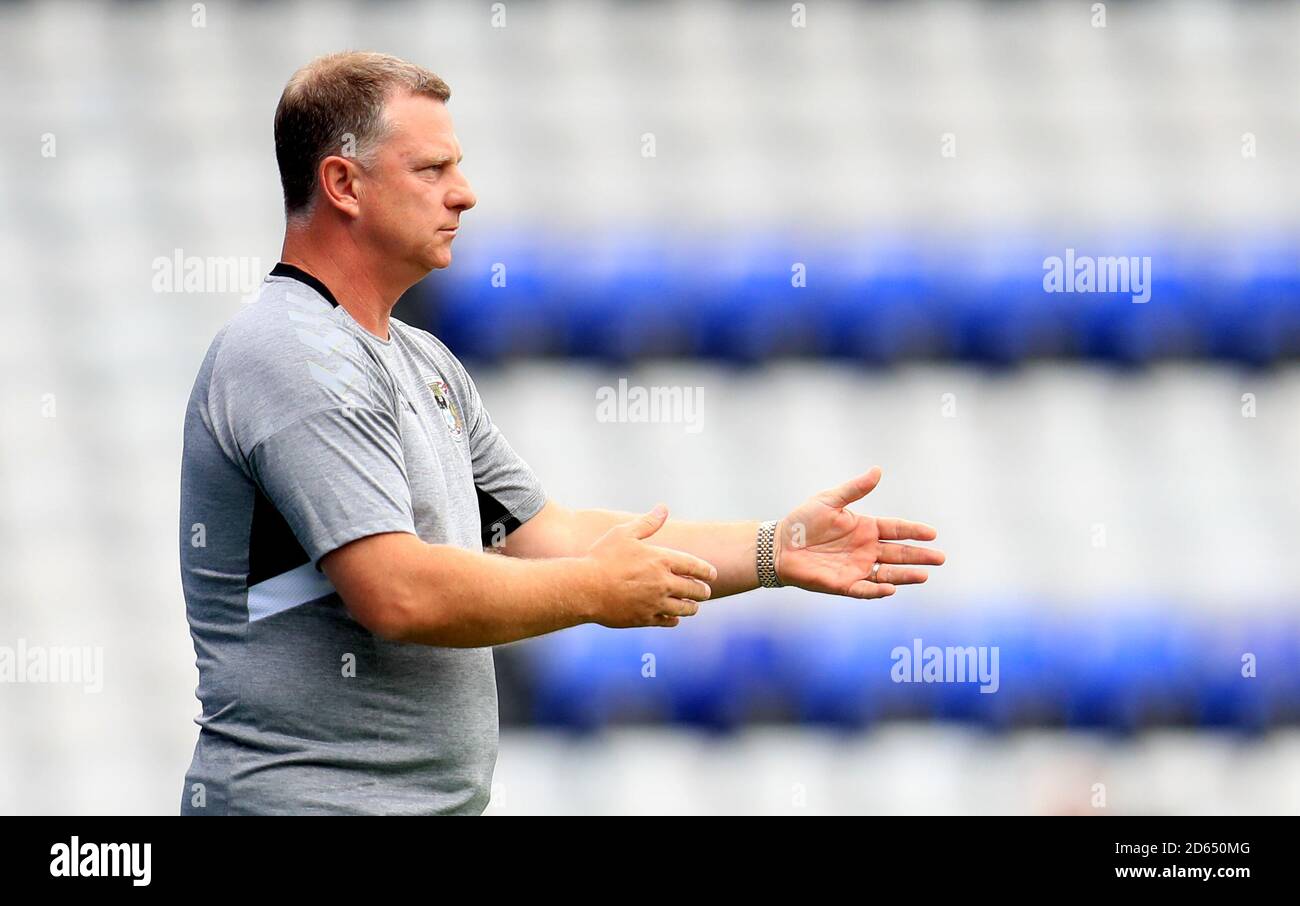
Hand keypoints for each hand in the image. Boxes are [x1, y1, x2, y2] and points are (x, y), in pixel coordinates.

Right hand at [585, 505, 717, 627]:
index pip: (695, 566)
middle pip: (694, 590)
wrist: (584, 588)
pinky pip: (668, 622)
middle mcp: (663, 583)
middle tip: (705, 592)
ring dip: (691, 607)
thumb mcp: (624, 534)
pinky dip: (674, 620)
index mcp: (661, 560)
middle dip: (703, 591)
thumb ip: (647, 523)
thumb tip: (663, 508)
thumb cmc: (602, 558)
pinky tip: (674, 618)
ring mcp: (655, 603)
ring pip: (684, 609)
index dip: (707, 571)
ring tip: (693, 606)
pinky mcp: (645, 619)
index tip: (712, 575)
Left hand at [776, 467, 943, 598]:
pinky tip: (891, 589)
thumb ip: (854, 489)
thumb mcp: (829, 500)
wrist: (779, 546)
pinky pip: (865, 589)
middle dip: (919, 556)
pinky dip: (878, 590)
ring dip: (905, 575)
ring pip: (888, 573)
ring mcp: (856, 568)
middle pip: (898, 553)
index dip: (914, 531)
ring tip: (924, 575)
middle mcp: (865, 549)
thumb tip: (878, 470)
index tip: (932, 533)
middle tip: (940, 558)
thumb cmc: (802, 521)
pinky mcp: (844, 585)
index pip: (896, 529)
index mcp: (865, 528)